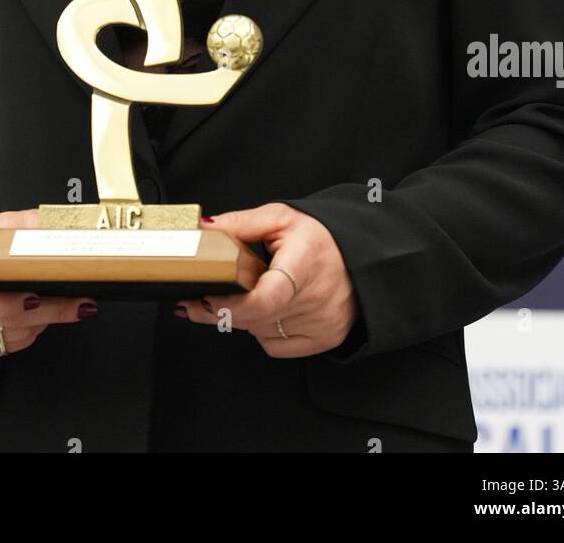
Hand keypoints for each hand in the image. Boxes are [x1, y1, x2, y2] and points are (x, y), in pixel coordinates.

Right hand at [0, 209, 97, 359]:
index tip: (37, 296)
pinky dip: (28, 335)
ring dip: (42, 323)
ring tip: (64, 304)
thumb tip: (59, 227)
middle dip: (48, 313)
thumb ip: (27, 224)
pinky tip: (40, 318)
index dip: (7, 303)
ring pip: (11, 337)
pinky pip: (6, 348)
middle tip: (81, 304)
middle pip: (4, 321)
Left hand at [178, 203, 360, 357]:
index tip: (205, 296)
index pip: (265, 298)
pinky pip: (276, 345)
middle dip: (222, 309)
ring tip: (246, 294)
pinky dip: (264, 330)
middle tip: (202, 296)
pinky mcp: (325, 338)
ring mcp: (323, 322)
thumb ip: (239, 224)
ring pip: (260, 332)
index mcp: (304, 262)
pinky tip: (269, 310)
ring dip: (244, 318)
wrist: (360, 257)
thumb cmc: (320, 237)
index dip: (230, 304)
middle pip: (255, 318)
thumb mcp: (280, 218)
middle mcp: (317, 297)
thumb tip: (203, 229)